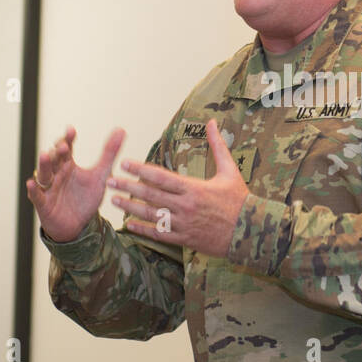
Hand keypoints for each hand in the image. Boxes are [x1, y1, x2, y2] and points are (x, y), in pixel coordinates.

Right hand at [27, 126, 124, 242]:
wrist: (78, 226)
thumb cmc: (85, 198)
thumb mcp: (101, 175)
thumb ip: (109, 153)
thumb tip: (121, 130)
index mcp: (68, 165)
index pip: (66, 149)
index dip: (67, 139)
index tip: (71, 130)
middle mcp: (56, 174)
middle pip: (54, 160)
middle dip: (58, 152)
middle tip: (64, 146)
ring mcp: (49, 188)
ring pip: (44, 174)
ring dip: (44, 165)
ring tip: (45, 155)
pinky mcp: (44, 204)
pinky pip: (36, 196)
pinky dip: (33, 190)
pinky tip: (31, 183)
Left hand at [107, 119, 249, 257]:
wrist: (252, 232)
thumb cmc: (240, 200)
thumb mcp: (230, 170)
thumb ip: (218, 146)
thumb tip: (212, 122)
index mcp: (194, 188)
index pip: (161, 177)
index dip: (140, 169)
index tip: (124, 163)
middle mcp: (186, 206)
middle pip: (150, 195)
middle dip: (128, 187)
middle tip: (110, 180)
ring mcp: (184, 224)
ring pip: (151, 215)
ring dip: (130, 207)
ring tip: (114, 200)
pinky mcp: (185, 239)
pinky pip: (159, 234)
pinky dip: (143, 229)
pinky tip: (128, 224)